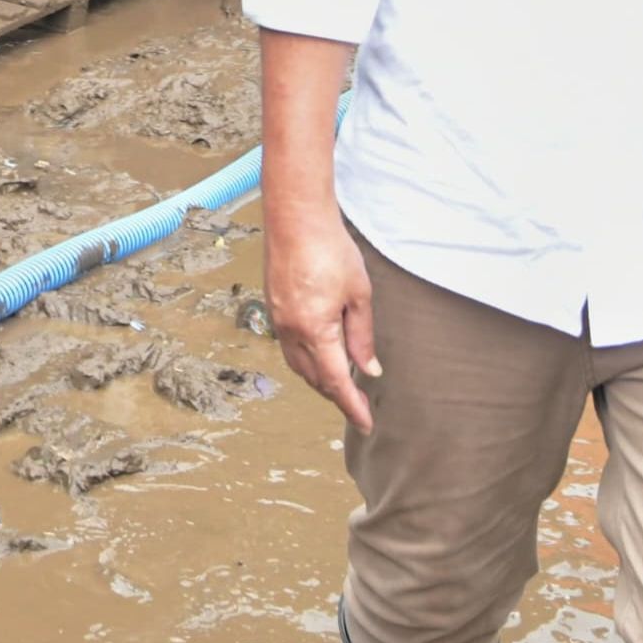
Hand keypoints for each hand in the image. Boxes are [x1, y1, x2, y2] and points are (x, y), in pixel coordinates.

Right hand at [264, 209, 380, 433]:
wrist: (295, 218)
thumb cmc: (331, 249)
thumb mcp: (359, 294)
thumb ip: (362, 336)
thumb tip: (369, 370)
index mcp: (315, 330)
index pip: (336, 381)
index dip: (351, 406)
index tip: (366, 424)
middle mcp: (291, 331)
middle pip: (315, 378)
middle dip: (337, 395)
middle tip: (360, 406)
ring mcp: (278, 321)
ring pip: (299, 366)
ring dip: (321, 380)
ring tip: (344, 384)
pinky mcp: (274, 309)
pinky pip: (291, 348)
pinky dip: (308, 361)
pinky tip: (323, 356)